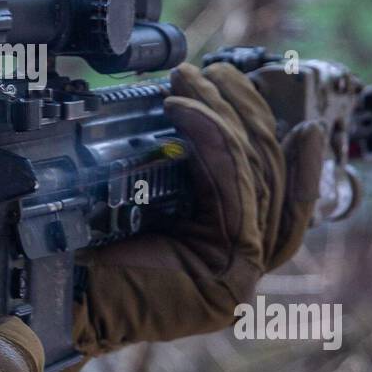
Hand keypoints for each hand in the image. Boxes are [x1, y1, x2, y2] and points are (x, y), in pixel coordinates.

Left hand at [72, 61, 325, 356]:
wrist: (64, 300)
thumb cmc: (95, 254)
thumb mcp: (154, 204)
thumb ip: (190, 178)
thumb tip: (201, 113)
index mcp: (233, 257)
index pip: (287, 204)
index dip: (303, 163)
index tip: (307, 122)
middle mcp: (246, 268)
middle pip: (273, 179)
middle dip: (250, 114)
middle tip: (221, 71)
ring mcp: (243, 274)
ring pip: (256, 176)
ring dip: (225, 114)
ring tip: (195, 78)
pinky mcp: (231, 271)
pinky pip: (232, 188)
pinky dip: (212, 138)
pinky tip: (187, 109)